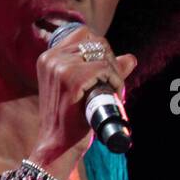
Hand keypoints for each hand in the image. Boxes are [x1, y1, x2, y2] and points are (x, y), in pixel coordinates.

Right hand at [33, 24, 136, 167]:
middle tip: (113, 84)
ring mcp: (59, 68)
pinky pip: (104, 68)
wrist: (58, 145)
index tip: (106, 71)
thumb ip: (105, 70)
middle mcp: (51, 58)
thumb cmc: (70, 119)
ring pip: (102, 55)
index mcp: (49, 57)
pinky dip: (115, 80)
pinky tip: (113, 93)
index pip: (84, 34)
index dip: (102, 50)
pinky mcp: (71, 79)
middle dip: (111, 61)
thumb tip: (131, 59)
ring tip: (112, 91)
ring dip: (114, 72)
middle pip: (96, 42)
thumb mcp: (84, 89)